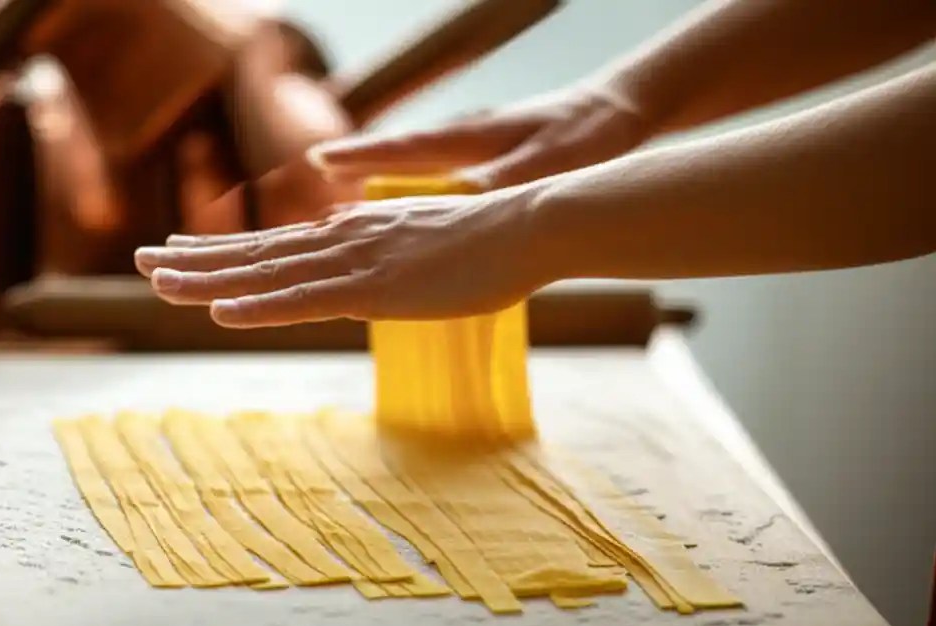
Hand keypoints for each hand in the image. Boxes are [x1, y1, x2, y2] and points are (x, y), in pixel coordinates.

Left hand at [133, 187, 555, 327]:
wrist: (528, 226)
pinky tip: (220, 313)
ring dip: (208, 280)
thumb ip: (391, 258)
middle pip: (253, 253)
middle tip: (139, 257)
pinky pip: (305, 303)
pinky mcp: (375, 290)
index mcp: (352, 234)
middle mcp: (341, 242)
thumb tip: (374, 273)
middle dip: (193, 258)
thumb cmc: (490, 241)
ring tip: (156, 282)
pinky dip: (259, 308)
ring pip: (265, 275)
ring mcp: (355, 264)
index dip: (221, 249)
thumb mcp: (426, 247)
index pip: (273, 244)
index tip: (179, 250)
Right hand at [308, 84, 649, 189]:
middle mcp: (463, 139)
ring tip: (343, 187)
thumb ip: (503, 186)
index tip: (321, 159)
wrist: (620, 112)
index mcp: (470, 138)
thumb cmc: (586, 136)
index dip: (361, 156)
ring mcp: (476, 147)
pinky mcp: (491, 159)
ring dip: (381, 174)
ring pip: (415, 164)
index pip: (403, 147)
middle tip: (315, 167)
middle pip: (396, 153)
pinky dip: (413, 186)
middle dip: (355, 161)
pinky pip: (437, 175)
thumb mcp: (546, 166)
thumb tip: (462, 201)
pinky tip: (408, 203)